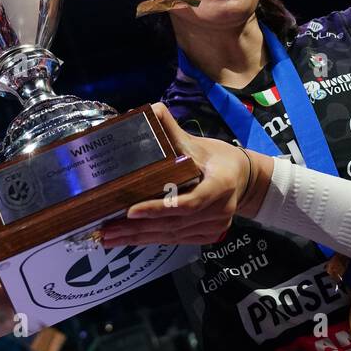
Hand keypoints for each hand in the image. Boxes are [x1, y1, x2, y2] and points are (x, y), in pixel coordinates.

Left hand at [100, 102, 259, 246]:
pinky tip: (129, 239)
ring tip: (109, 237)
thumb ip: (172, 129)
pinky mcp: (208, 237)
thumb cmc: (217, 158)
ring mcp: (215, 227)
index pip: (188, 201)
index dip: (159, 208)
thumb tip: (150, 110)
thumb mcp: (198, 143)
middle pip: (173, 222)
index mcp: (221, 183)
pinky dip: (151, 239)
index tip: (131, 211)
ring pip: (172, 235)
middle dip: (138, 228)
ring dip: (139, 237)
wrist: (243, 180)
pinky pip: (176, 240)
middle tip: (106, 229)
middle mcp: (220, 210)